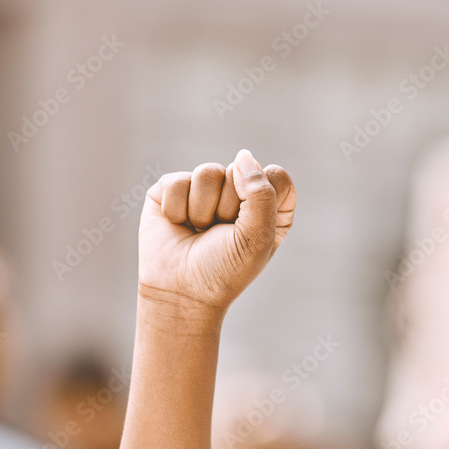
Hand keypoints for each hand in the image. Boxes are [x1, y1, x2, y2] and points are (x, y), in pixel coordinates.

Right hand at [138, 149, 295, 312]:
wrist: (181, 292)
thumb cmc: (225, 270)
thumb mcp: (258, 237)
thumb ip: (261, 193)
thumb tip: (242, 156)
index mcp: (269, 205)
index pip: (276, 176)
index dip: (263, 199)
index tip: (252, 228)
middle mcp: (238, 192)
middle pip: (240, 171)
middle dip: (229, 208)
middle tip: (220, 234)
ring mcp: (205, 188)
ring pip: (207, 171)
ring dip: (202, 210)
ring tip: (198, 230)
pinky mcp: (172, 189)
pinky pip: (177, 181)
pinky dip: (177, 210)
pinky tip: (178, 225)